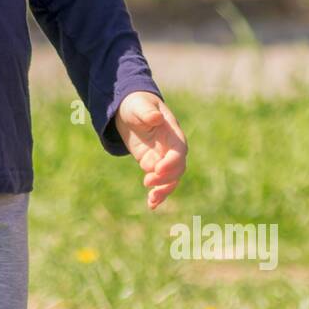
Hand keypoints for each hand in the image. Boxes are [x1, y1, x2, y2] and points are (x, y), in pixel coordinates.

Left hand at [113, 91, 186, 210]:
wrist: (129, 110)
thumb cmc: (137, 104)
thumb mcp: (140, 105)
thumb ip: (148, 113)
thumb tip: (156, 118)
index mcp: (173, 133)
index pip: (179, 151)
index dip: (171, 162)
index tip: (157, 168)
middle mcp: (171, 148)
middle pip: (177, 168)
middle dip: (165, 178)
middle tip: (147, 182)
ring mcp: (162, 158)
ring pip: (171, 179)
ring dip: (163, 191)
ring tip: (152, 200)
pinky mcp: (152, 165)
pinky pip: (159, 182)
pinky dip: (157, 194)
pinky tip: (151, 205)